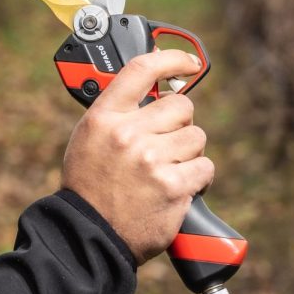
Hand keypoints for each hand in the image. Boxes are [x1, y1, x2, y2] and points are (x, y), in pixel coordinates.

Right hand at [60, 50, 214, 265]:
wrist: (88, 234)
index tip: (189, 63)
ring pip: (196, 137)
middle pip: (181, 106)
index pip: (141, 70)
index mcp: (104, 118)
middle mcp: (127, 134)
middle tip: (166, 144)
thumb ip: (118, 113)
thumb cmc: (89, 187)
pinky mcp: (173, 187)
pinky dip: (197, 178)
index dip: (171, 59)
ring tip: (168, 170)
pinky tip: (178, 188)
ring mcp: (151, 160)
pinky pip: (205, 168)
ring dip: (189, 153)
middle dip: (180, 125)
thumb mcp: (89, 139)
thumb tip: (154, 90)